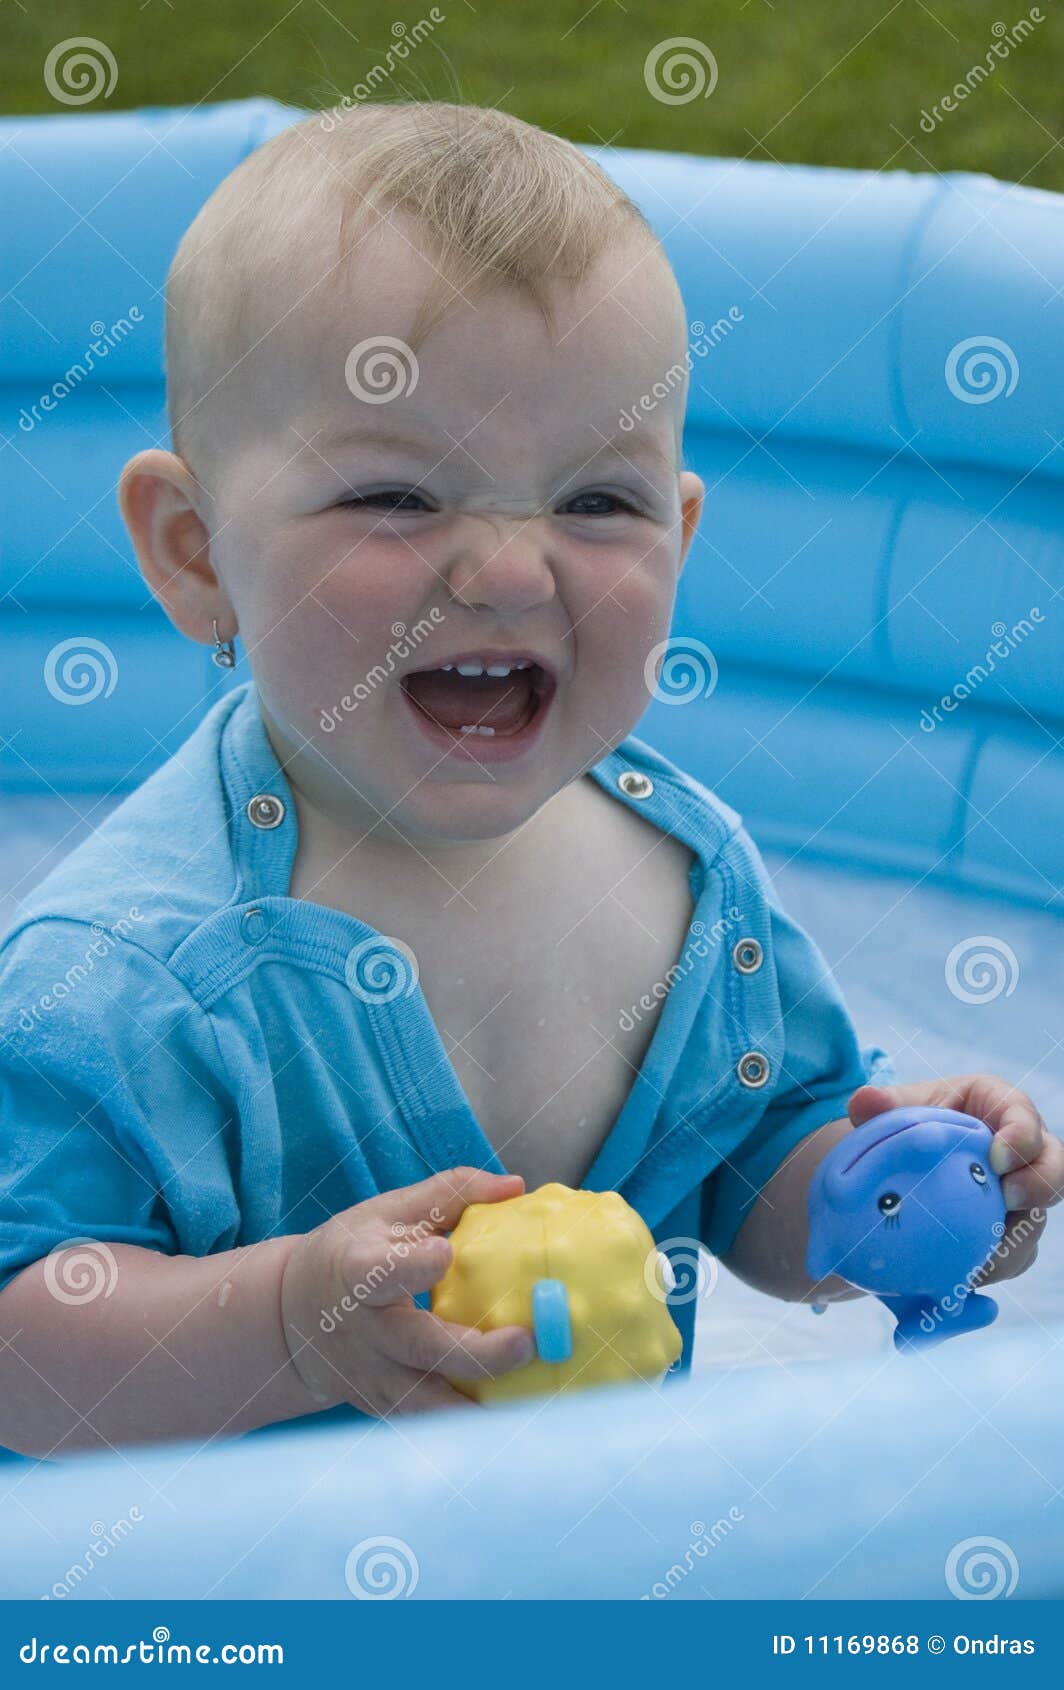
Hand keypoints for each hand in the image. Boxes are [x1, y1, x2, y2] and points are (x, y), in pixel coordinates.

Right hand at [280, 1166, 535, 1415]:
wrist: (290, 1317)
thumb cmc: (354, 1250)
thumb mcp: (388, 1211)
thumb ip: (451, 1192)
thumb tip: (515, 1186)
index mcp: (357, 1272)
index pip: (379, 1272)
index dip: (410, 1267)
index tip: (444, 1254)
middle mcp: (364, 1330)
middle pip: (418, 1348)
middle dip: (473, 1353)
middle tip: (524, 1343)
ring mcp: (373, 1375)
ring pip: (426, 1402)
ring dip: (478, 1406)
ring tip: (530, 1398)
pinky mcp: (384, 1406)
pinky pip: (430, 1422)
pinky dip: (469, 1423)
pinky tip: (513, 1415)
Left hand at [849, 1076, 1063, 1281]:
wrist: (906, 1165)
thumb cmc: (914, 1122)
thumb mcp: (902, 1108)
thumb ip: (886, 1104)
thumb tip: (864, 1100)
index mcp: (1001, 1110)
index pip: (1023, 1116)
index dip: (1021, 1137)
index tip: (997, 1157)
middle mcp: (1023, 1154)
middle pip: (1053, 1170)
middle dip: (1039, 1186)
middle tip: (1009, 1199)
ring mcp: (1021, 1198)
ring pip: (1034, 1222)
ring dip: (1012, 1240)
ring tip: (979, 1255)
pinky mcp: (1010, 1235)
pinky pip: (1012, 1257)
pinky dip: (990, 1268)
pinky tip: (960, 1279)